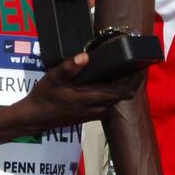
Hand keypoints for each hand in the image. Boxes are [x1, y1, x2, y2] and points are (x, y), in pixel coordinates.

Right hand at [17, 53, 141, 131]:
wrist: (33, 118)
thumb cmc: (43, 97)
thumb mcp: (53, 78)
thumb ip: (70, 67)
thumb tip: (85, 56)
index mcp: (91, 98)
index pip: (124, 92)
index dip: (135, 80)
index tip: (140, 67)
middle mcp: (97, 109)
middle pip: (123, 96)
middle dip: (130, 82)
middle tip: (132, 64)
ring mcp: (93, 115)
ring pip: (115, 101)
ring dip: (121, 88)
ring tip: (121, 71)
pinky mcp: (88, 117)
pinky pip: (107, 104)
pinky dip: (111, 93)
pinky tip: (105, 83)